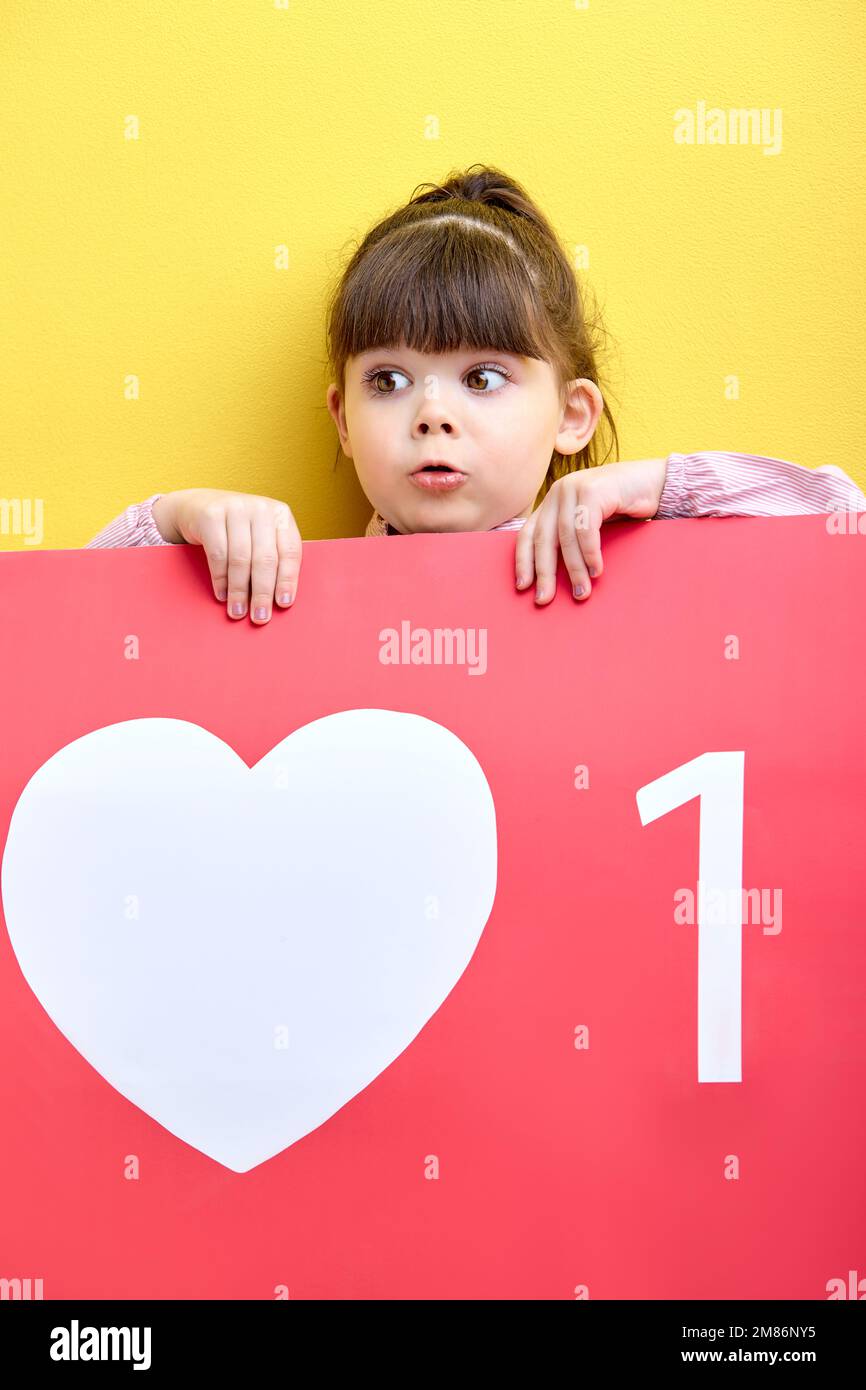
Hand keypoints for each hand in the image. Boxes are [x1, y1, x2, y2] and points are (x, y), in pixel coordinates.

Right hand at [153, 490, 301, 622]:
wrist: (197, 507)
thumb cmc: (237, 530)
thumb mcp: (260, 536)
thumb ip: (272, 558)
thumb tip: (277, 600)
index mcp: (280, 514)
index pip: (290, 551)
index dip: (287, 579)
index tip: (283, 603)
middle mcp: (260, 508)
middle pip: (265, 558)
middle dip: (263, 592)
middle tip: (260, 617)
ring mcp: (235, 508)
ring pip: (240, 559)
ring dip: (239, 591)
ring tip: (238, 611)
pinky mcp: (211, 515)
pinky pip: (218, 555)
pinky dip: (220, 579)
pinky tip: (222, 595)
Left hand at [514, 458, 666, 604]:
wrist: (656, 483)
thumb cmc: (623, 508)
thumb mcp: (590, 524)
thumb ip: (572, 540)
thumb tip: (554, 580)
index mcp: (553, 502)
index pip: (528, 534)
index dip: (523, 561)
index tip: (522, 587)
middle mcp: (558, 492)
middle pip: (544, 538)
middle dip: (544, 572)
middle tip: (545, 599)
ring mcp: (574, 488)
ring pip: (565, 536)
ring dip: (574, 569)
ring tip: (581, 592)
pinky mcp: (593, 490)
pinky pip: (585, 529)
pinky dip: (590, 553)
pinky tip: (596, 571)